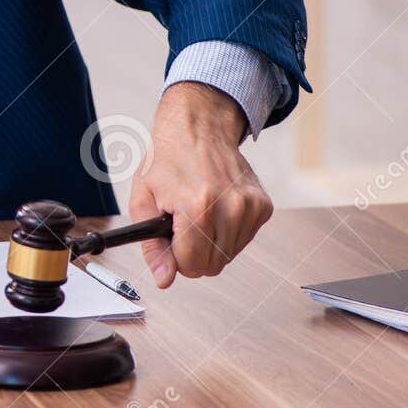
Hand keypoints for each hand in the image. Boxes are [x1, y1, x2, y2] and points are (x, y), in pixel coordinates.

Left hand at [129, 81, 272, 288]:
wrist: (198, 129)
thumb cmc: (167, 160)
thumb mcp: (143, 200)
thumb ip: (152, 245)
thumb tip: (164, 279)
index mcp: (197, 207)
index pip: (191, 265)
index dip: (175, 258)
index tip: (170, 241)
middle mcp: (230, 208)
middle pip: (211, 266)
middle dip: (192, 253)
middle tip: (182, 225)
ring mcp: (250, 207)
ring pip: (228, 256)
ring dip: (210, 242)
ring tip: (198, 212)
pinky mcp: (263, 207)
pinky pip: (243, 240)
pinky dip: (227, 231)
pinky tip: (216, 208)